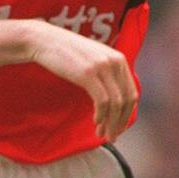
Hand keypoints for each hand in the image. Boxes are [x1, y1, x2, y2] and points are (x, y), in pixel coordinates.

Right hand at [25, 21, 138, 140]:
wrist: (47, 41)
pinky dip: (101, 115)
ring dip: (111, 123)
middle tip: (112, 136)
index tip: (119, 127)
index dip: (127, 114)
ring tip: (103, 134)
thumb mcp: (93, 60)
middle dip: (120, 122)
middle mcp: (115, 62)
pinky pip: (102, 101)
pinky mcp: (89, 74)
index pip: (131, 92)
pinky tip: (96, 122)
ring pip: (116, 103)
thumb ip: (105, 74)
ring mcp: (103, 67)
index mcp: (119, 59)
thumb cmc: (67, 54)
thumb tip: (112, 101)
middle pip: (127, 100)